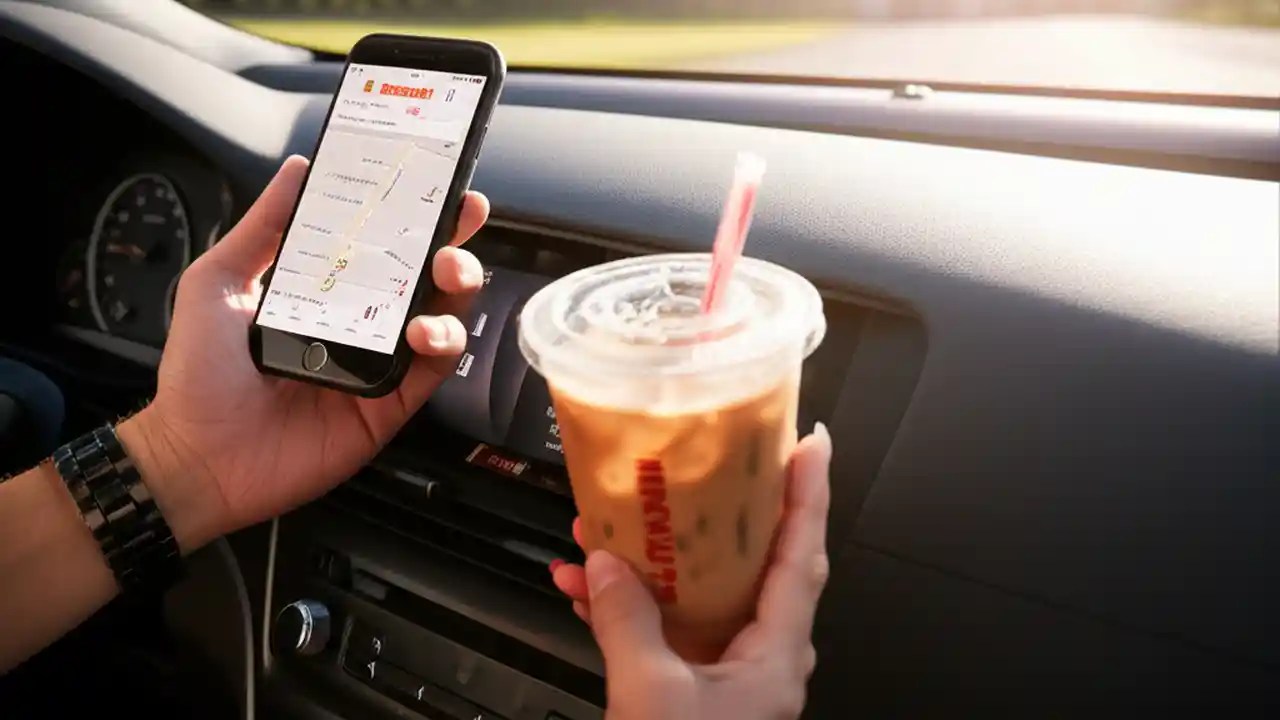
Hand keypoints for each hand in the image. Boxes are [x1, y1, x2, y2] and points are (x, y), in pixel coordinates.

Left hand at [119, 156, 489, 550]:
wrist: (195, 454)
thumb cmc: (198, 374)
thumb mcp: (218, 282)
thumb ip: (261, 228)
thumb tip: (298, 170)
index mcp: (327, 293)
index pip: (382, 246)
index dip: (415, 216)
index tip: (438, 181)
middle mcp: (361, 326)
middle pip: (426, 279)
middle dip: (454, 243)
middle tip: (461, 219)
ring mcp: (378, 366)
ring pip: (442, 320)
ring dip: (457, 291)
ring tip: (448, 272)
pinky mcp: (388, 407)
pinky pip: (430, 373)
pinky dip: (441, 347)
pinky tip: (426, 331)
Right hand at [550, 424, 832, 719]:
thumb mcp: (650, 694)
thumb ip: (626, 621)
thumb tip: (605, 564)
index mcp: (776, 655)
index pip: (804, 554)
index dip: (810, 494)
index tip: (813, 441)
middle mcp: (763, 661)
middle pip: (754, 565)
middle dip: (722, 512)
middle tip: (715, 461)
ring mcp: (729, 679)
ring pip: (701, 598)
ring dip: (654, 561)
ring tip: (608, 523)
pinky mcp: (695, 696)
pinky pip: (668, 635)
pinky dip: (629, 611)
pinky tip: (584, 591)